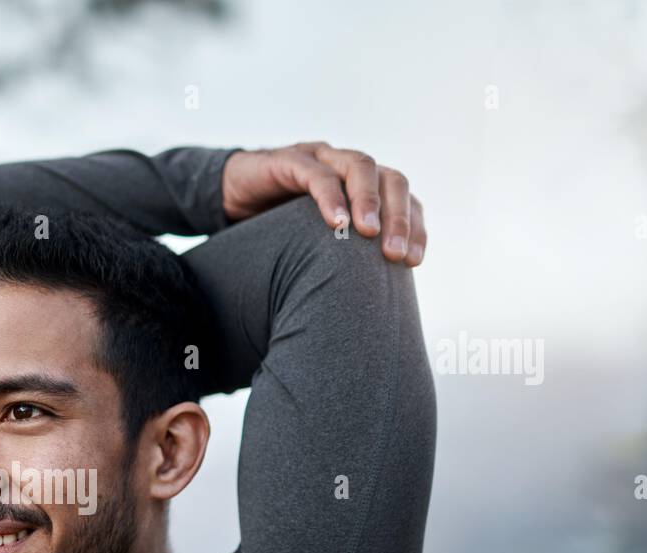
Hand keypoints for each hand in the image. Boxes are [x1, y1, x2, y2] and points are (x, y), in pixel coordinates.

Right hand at [222, 141, 425, 265]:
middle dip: (399, 217)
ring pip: (360, 167)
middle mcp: (348, 168)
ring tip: (368, 234)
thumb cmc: (278, 225)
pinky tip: (335, 223)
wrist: (232, 195)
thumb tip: (372, 300)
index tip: (413, 262)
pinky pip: (317, 174)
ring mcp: (322, 159)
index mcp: (364, 187)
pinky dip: (329, 196)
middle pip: (392, 180)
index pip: (404, 200)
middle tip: (396, 255)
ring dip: (369, 202)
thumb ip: (344, 257)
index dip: (414, 227)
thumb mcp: (318, 243)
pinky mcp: (290, 159)